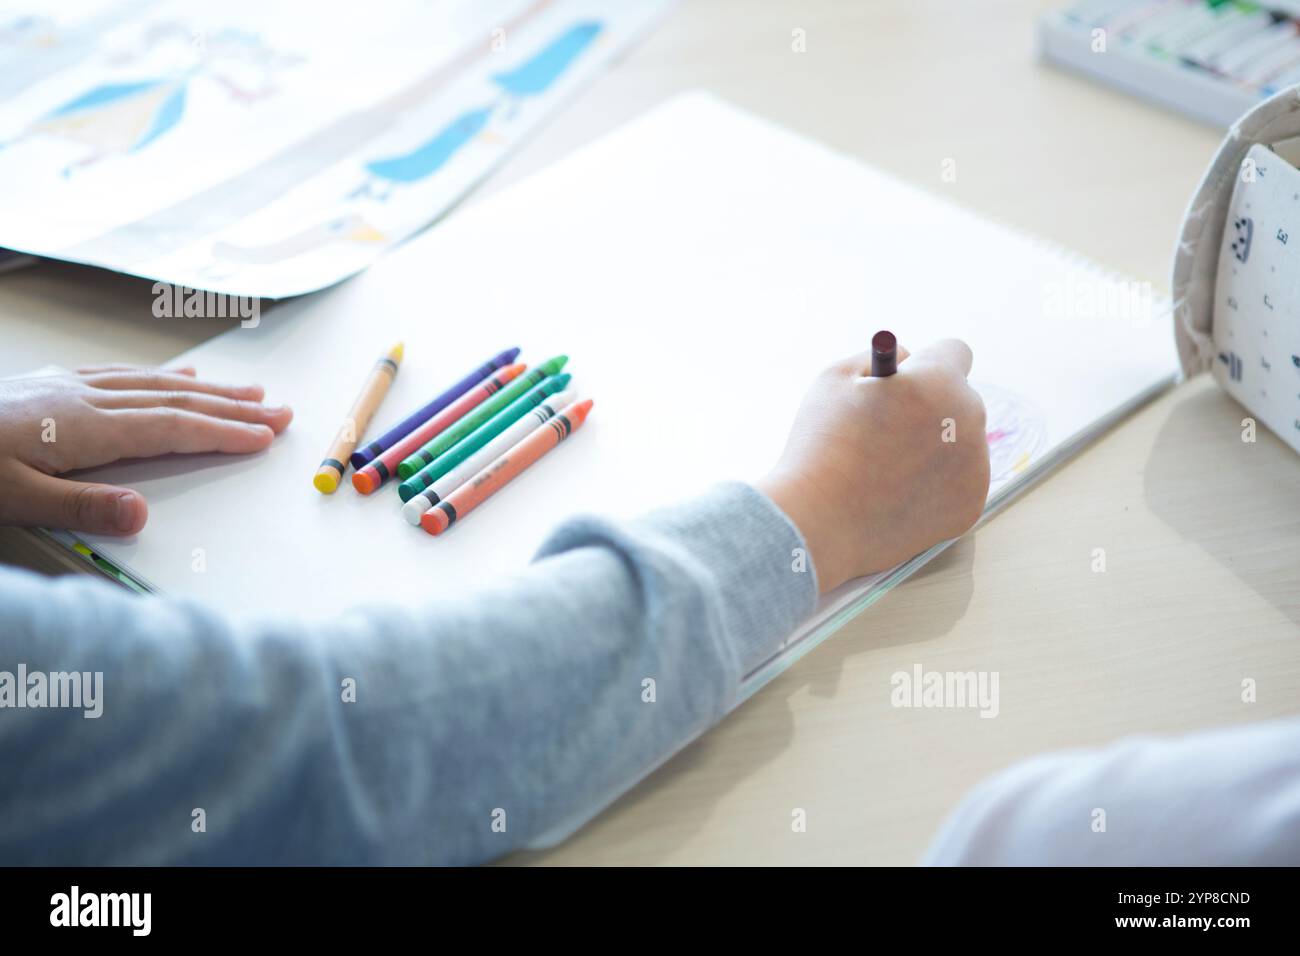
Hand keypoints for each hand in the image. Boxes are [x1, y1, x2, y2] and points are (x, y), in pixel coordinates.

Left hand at [0, 365, 291, 535]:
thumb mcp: (9, 501)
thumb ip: (78, 508)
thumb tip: (142, 515)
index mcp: (81, 428)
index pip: (171, 428)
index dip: (223, 432)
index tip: (267, 437)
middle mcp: (81, 399)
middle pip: (174, 398)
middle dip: (233, 406)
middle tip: (281, 410)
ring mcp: (64, 385)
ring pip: (152, 381)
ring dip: (206, 386)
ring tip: (247, 389)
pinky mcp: (46, 384)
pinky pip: (118, 372)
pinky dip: (157, 375)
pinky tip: (171, 374)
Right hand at [756, 339, 989, 593]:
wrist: (819, 523)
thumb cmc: (820, 447)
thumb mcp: (835, 380)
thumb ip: (878, 360)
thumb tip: (907, 362)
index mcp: (938, 381)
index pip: (955, 352)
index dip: (927, 363)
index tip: (910, 378)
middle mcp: (968, 419)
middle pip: (960, 399)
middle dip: (931, 407)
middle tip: (890, 427)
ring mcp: (975, 466)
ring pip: (961, 443)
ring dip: (934, 447)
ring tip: (885, 469)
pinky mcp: (970, 506)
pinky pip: (958, 483)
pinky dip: (934, 486)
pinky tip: (896, 495)